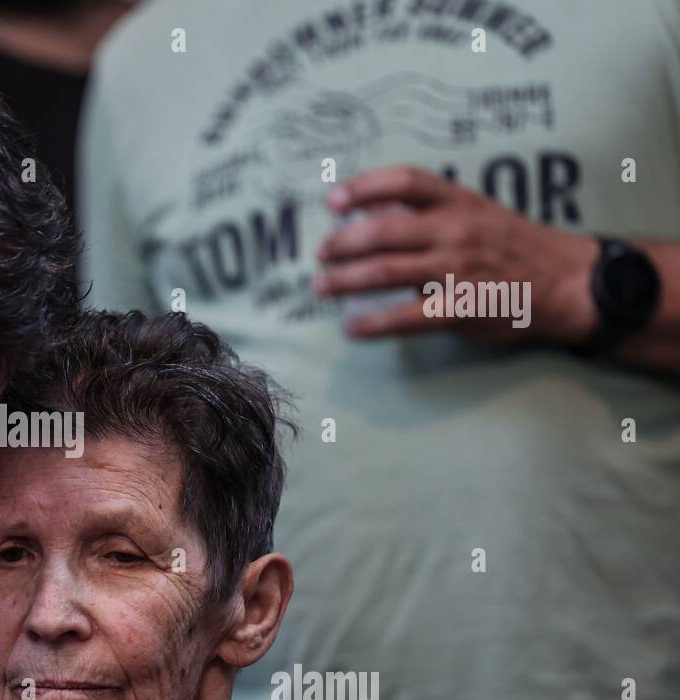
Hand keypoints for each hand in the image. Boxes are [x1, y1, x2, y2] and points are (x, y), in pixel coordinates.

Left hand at [314, 165, 599, 346]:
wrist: (570, 282)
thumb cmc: (516, 247)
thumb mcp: (477, 213)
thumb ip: (429, 209)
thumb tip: (373, 206)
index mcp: (460, 202)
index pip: (405, 180)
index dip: (364, 187)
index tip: (333, 201)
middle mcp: (456, 230)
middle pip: (382, 230)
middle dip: (341, 244)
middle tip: (320, 256)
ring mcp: (458, 269)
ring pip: (385, 271)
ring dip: (345, 280)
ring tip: (322, 287)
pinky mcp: (461, 308)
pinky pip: (406, 316)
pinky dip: (373, 323)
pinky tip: (352, 327)